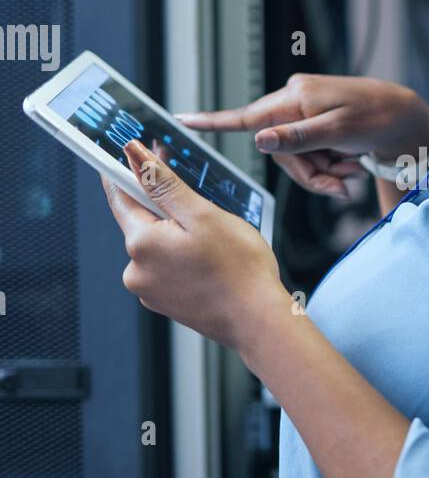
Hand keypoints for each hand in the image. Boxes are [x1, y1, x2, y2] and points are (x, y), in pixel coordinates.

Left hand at [101, 138, 283, 350]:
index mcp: (142, 243)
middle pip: (141, 221)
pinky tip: (209, 261)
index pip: (120, 196)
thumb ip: (163, 183)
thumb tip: (134, 156)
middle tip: (199, 206)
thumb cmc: (240, 271)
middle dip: (165, 207)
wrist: (258, 322)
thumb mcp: (203, 214)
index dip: (127, 172)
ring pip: (157, 245)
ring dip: (178, 234)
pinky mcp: (164, 302)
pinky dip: (183, 257)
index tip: (132, 157)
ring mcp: (149, 289)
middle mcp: (137, 270)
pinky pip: (166, 267)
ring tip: (213, 243)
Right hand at [174, 73, 428, 198]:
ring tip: (353, 171)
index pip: (246, 115)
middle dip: (310, 174)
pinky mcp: (316, 129)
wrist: (409, 117)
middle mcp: (295, 104)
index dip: (212, 122)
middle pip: (279, 154)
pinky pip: (312, 159)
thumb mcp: (341, 131)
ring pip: (297, 162)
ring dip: (325, 175)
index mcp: (295, 98)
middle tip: (343, 181)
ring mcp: (306, 117)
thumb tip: (261, 139)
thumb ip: (300, 137)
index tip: (180, 120)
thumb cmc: (379, 118)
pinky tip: (352, 167)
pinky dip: (331, 170)